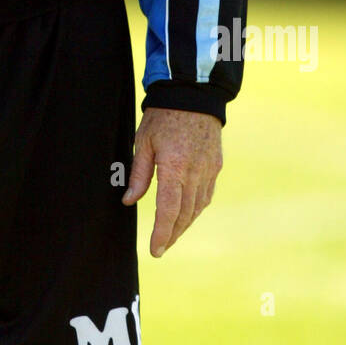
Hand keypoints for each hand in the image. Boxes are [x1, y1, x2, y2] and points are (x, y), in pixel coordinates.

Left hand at [121, 107, 221, 256]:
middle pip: (184, 214)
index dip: (162, 233)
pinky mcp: (216, 166)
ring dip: (184, 224)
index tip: (155, 250)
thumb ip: (139, 174)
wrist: (194, 94)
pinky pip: (206, 195)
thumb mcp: (143, 141)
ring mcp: (209, 170)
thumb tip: (129, 201)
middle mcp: (195, 172)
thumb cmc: (163, 116)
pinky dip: (195, 208)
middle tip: (161, 248)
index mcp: (174, 166)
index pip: (168, 210)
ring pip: (197, 208)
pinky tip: (187, 214)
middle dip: (172, 234)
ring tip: (171, 234)